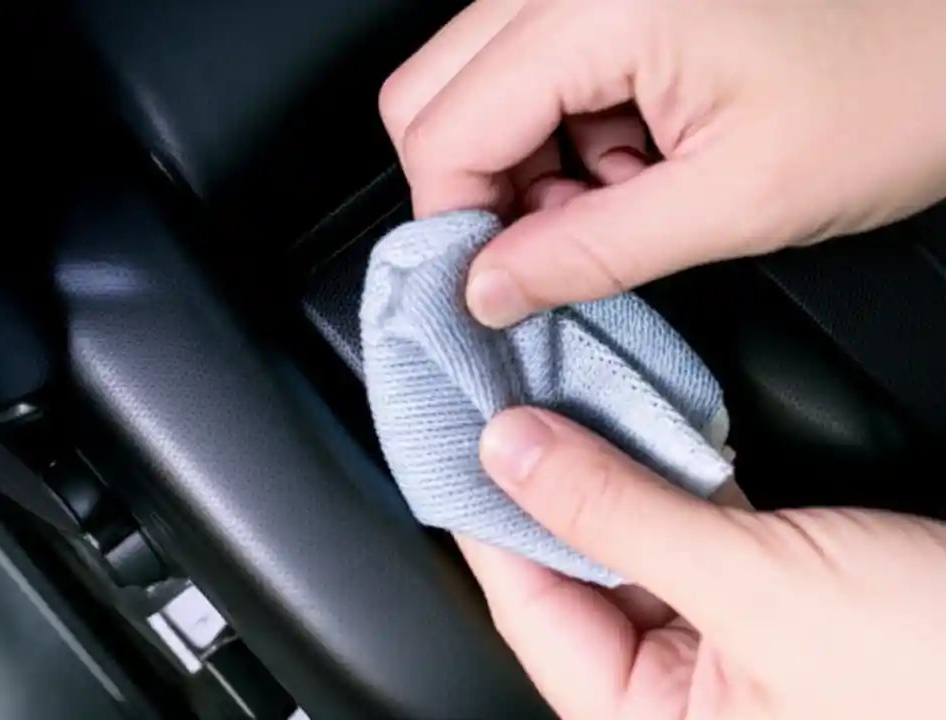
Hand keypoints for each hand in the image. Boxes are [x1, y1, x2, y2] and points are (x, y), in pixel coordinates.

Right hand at [380, 0, 945, 327]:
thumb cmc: (903, 80)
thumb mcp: (740, 198)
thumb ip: (593, 251)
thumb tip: (489, 289)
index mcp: (599, 6)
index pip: (444, 128)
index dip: (455, 226)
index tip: (494, 288)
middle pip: (433, 94)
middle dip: (476, 190)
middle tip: (548, 249)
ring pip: (476, 84)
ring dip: (525, 164)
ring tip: (622, 201)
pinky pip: (532, 69)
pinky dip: (564, 133)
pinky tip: (637, 160)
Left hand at [465, 406, 945, 719]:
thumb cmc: (942, 677)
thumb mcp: (760, 589)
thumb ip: (620, 517)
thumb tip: (510, 452)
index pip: (529, 607)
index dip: (485, 512)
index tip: (456, 430)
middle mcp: (677, 698)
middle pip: (571, 572)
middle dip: (540, 480)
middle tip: (505, 392)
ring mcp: (725, 650)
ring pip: (627, 545)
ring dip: (600, 468)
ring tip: (558, 392)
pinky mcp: (772, 603)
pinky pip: (689, 533)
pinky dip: (665, 475)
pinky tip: (637, 421)